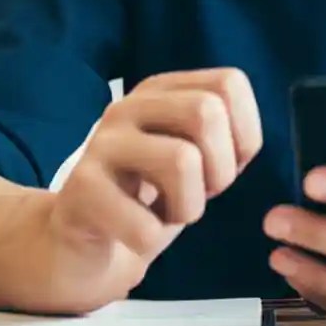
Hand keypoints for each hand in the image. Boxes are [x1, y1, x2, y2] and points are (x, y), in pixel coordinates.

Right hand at [24, 68, 263, 313]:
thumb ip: (224, 138)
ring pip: (182, 160)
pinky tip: (135, 234)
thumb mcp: (195, 159)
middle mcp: (129, 106)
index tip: (227, 165)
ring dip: (190, 206)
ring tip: (169, 214)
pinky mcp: (81, 188)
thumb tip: (245, 140)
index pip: (229, 84)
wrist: (80, 241)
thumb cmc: (148, 197)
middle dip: (221, 169)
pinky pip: (145, 222)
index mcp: (162, 91)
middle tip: (202, 194)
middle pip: (206, 112)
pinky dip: (152, 241)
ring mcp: (101, 143)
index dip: (245, 134)